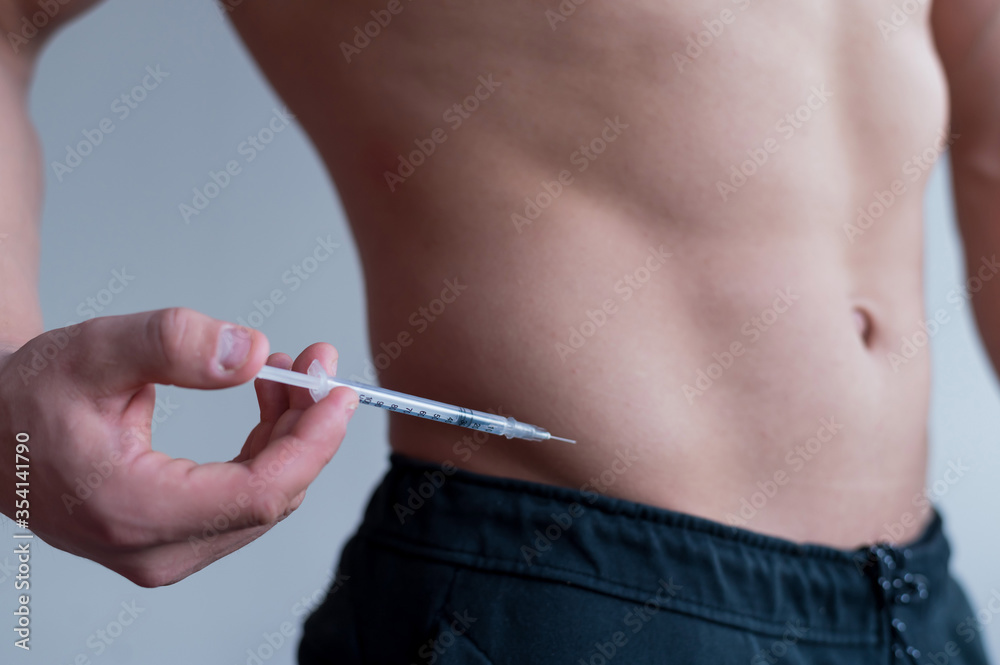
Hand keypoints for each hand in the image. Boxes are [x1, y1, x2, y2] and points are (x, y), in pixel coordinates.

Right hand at [0, 307, 357, 586]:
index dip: (312, 443)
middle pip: (271, 498)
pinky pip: (245, 499)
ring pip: (264, 500)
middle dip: (307, 427)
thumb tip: (252, 352)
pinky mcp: (171, 540)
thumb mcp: (96, 350)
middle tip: (317, 364)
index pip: (259, 493)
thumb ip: (174, 345)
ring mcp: (164, 552)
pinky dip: (268, 448)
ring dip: (291, 434)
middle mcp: (153, 549)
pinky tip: (267, 399)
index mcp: (133, 510)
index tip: (337, 392)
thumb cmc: (31, 397)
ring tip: (288, 372)